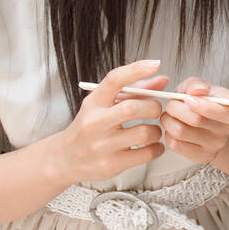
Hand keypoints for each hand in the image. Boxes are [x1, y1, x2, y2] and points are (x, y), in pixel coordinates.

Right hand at [59, 60, 167, 182]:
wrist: (65, 159)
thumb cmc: (89, 127)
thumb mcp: (103, 105)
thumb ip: (134, 91)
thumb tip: (163, 81)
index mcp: (93, 103)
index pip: (114, 80)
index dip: (136, 70)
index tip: (155, 64)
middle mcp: (95, 122)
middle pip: (132, 108)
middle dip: (153, 107)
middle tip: (155, 110)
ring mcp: (102, 145)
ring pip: (144, 132)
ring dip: (157, 130)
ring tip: (152, 131)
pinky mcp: (111, 165)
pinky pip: (147, 153)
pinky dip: (157, 148)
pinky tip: (151, 145)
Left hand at [155, 76, 228, 164]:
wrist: (211, 124)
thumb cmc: (205, 102)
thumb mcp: (202, 88)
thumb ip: (197, 85)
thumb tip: (195, 90)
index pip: (218, 110)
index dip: (199, 103)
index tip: (186, 98)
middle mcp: (227, 131)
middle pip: (195, 120)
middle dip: (176, 108)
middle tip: (171, 104)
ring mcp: (215, 146)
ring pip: (181, 132)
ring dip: (168, 120)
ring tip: (170, 115)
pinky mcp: (201, 157)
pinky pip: (175, 145)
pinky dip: (168, 134)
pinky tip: (173, 128)